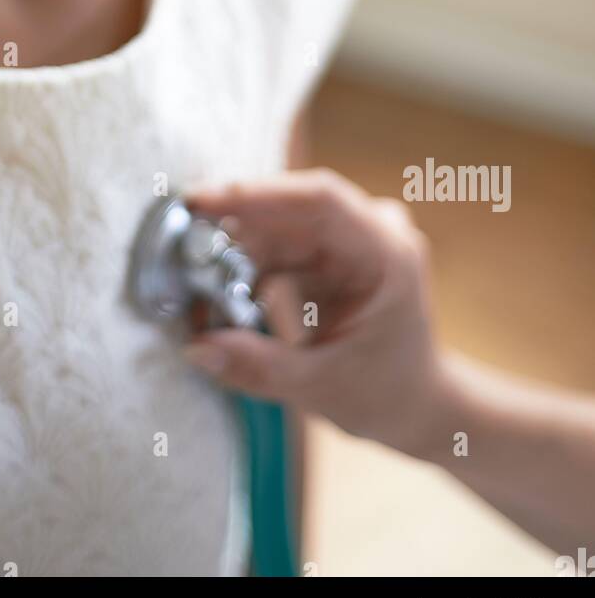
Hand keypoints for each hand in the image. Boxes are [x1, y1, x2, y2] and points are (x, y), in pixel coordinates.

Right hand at [182, 168, 445, 457]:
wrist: (417, 404)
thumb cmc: (387, 394)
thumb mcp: (322, 388)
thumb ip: (259, 367)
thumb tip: (198, 348)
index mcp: (388, 253)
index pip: (321, 201)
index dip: (259, 193)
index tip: (202, 200)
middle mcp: (373, 231)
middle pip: (291, 209)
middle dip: (234, 227)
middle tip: (180, 244)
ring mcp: (352, 238)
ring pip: (278, 226)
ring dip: (234, 252)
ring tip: (197, 286)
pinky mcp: (331, 251)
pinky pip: (279, 243)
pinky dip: (246, 264)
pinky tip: (219, 290)